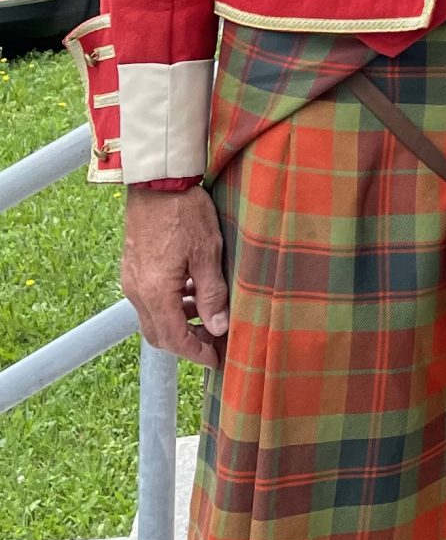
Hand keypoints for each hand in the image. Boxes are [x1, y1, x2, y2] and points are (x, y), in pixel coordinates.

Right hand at [121, 186, 228, 369]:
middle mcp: (137, 291)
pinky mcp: (133, 269)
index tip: (217, 358)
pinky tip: (192, 291)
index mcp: (155, 292)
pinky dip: (170, 305)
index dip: (196, 352)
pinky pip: (149, 299)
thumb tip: (219, 327)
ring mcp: (132, 280)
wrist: (156, 181)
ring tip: (208, 313)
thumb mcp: (208, 253)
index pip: (174, 339)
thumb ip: (212, 294)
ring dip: (179, 323)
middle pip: (159, 334)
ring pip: (153, 317)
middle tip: (215, 339)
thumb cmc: (185, 212)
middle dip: (187, 342)